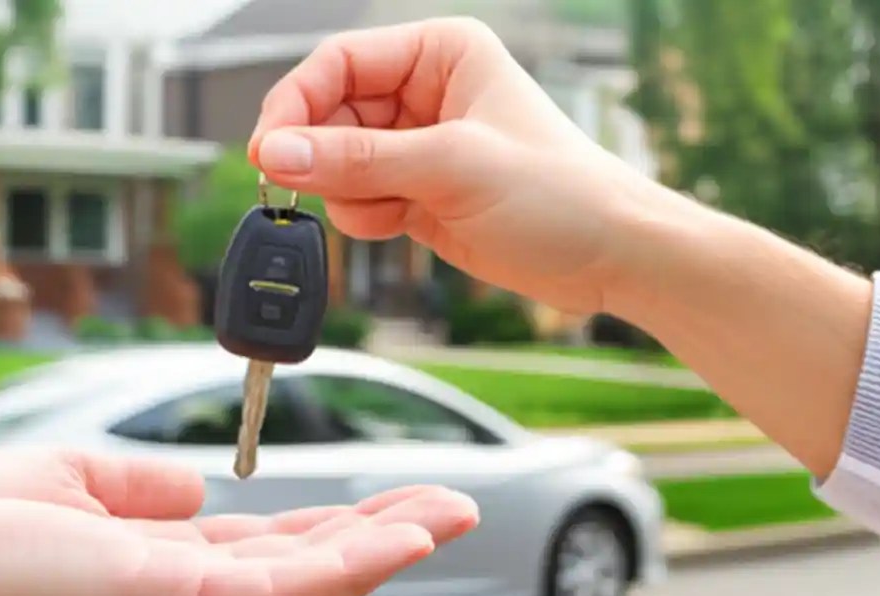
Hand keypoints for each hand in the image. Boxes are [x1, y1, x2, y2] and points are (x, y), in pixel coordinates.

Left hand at [0, 450, 479, 595]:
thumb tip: (195, 483)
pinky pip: (296, 584)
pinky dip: (360, 560)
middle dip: (384, 538)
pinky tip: (407, 532)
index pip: (270, 550)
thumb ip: (142, 486)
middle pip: (311, 572)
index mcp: (163, 572)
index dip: (335, 526)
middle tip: (452, 505)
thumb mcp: (74, 483)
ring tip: (452, 511)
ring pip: (320, 584)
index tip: (388, 501)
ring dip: (390, 546)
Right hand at [249, 17, 686, 314]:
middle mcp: (425, 93)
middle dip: (322, 156)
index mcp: (441, 53)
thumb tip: (278, 153)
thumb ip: (358, 160)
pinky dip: (366, 216)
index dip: (296, 103)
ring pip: (336, 162)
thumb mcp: (451, 167)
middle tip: (313, 189)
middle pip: (328, 114)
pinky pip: (356, 199)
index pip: (339, 63)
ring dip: (350, 192)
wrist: (611, 258)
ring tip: (398, 208)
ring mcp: (417, 146)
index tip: (268, 148)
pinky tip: (407, 223)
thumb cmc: (560, 194)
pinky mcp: (416, 193)